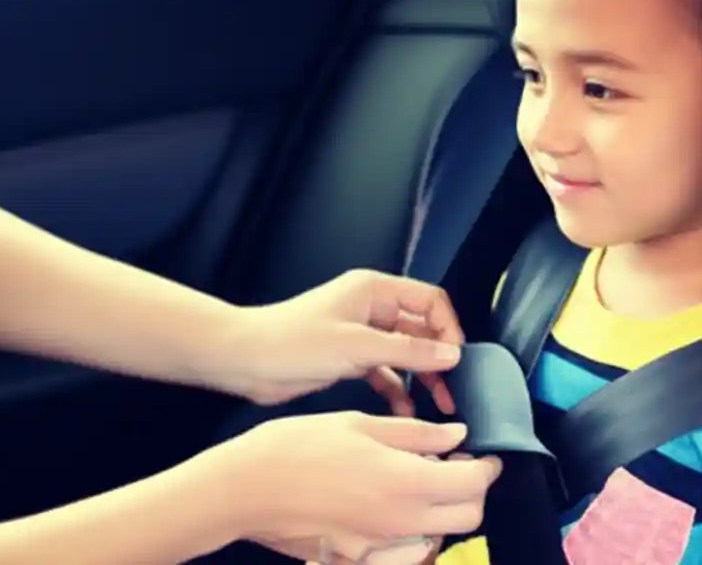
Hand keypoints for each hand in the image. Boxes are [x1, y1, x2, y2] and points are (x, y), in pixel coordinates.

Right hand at [211, 412, 500, 562]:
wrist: (246, 488)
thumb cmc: (298, 446)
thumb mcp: (360, 424)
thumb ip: (416, 433)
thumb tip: (456, 435)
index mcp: (407, 482)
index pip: (474, 483)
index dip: (486, 466)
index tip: (482, 453)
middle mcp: (402, 522)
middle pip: (467, 517)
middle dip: (472, 491)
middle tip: (456, 464)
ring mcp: (381, 547)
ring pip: (439, 536)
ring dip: (443, 511)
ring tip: (421, 480)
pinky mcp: (361, 559)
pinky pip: (405, 551)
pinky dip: (413, 531)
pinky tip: (392, 506)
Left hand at [233, 269, 464, 414]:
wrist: (246, 360)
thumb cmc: (292, 341)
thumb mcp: (357, 346)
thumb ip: (407, 351)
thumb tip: (451, 354)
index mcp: (374, 291)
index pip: (429, 301)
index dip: (447, 328)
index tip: (456, 358)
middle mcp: (370, 309)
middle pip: (421, 329)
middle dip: (439, 358)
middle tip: (454, 388)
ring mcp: (360, 335)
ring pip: (405, 355)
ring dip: (422, 378)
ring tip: (439, 405)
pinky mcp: (349, 359)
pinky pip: (385, 373)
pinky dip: (397, 390)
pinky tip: (406, 411)